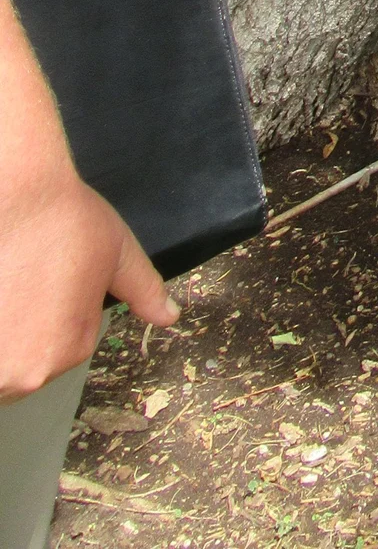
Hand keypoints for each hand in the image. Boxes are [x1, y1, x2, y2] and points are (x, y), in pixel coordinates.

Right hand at [0, 164, 177, 401]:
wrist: (20, 195)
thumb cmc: (64, 221)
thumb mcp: (119, 255)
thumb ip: (145, 291)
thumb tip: (170, 316)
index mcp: (69, 351)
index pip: (67, 342)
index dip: (61, 308)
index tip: (51, 280)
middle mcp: (24, 373)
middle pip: (29, 359)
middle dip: (27, 331)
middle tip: (26, 287)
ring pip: (3, 360)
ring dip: (5, 334)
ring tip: (10, 293)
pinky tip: (1, 297)